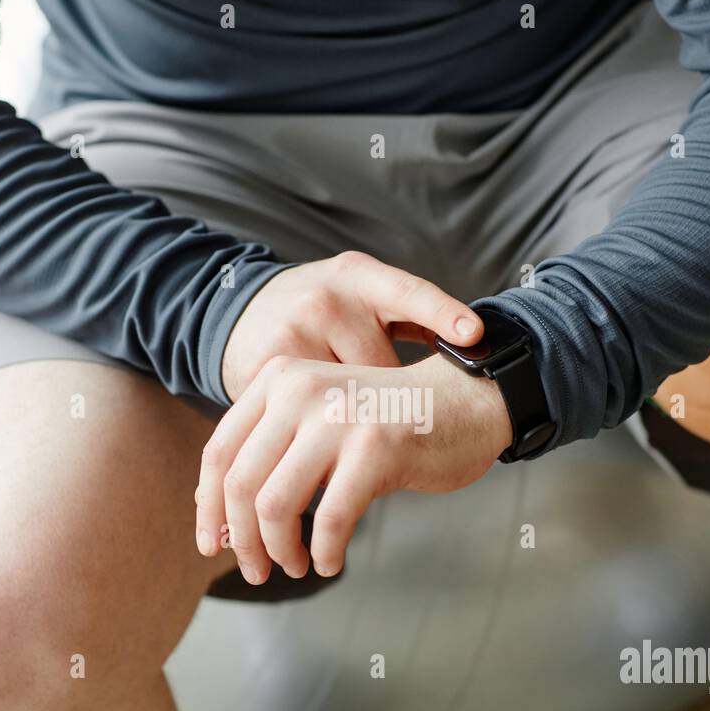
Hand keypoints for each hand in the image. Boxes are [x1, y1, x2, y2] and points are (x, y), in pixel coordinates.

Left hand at [195, 354, 512, 582]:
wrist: (466, 400)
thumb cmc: (391, 421)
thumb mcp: (319, 419)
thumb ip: (272, 451)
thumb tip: (214, 516)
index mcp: (279, 380)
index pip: (219, 453)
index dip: (208, 509)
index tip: (213, 547)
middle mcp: (300, 391)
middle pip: (239, 484)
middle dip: (241, 541)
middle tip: (256, 571)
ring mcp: (337, 418)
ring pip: (274, 505)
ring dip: (278, 551)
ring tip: (295, 567)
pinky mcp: (375, 447)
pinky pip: (330, 519)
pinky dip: (324, 552)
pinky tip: (330, 561)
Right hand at [221, 251, 483, 400]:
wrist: (235, 311)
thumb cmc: (319, 314)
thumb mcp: (360, 298)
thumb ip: (407, 321)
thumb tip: (474, 350)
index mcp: (359, 277)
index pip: (408, 293)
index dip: (443, 313)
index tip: (474, 332)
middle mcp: (327, 299)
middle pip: (381, 369)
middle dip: (383, 397)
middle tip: (378, 409)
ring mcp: (293, 332)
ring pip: (347, 401)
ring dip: (348, 420)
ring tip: (337, 414)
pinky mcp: (265, 370)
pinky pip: (309, 418)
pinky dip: (316, 432)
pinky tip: (308, 426)